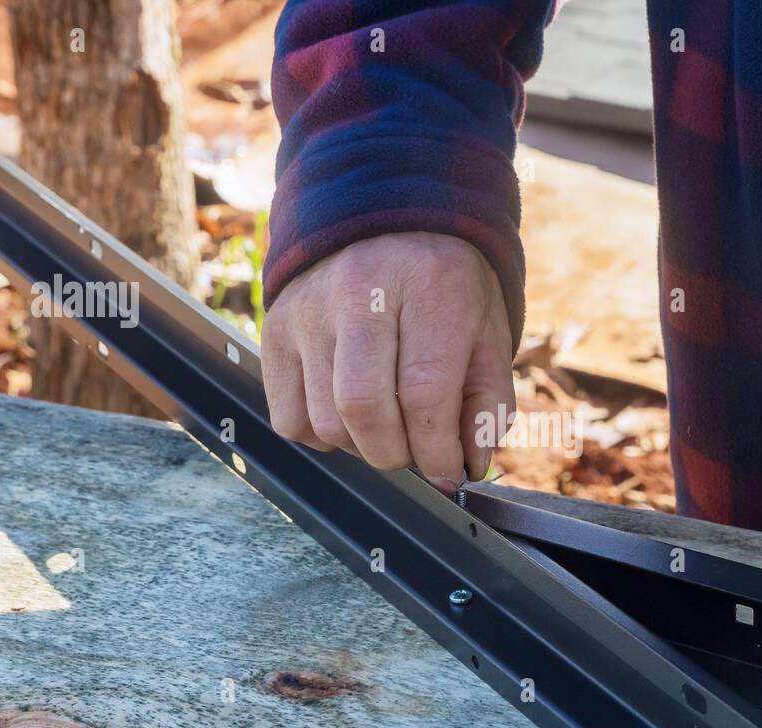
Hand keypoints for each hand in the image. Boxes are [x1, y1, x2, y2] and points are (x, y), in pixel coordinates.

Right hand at [260, 232, 514, 492]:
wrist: (387, 220)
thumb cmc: (446, 289)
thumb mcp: (487, 334)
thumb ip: (487, 403)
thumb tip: (467, 466)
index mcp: (430, 286)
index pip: (424, 392)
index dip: (435, 450)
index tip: (446, 472)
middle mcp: (360, 290)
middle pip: (364, 408)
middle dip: (395, 453)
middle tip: (414, 453)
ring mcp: (309, 309)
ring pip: (324, 420)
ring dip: (359, 446)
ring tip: (385, 427)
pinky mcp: (275, 328)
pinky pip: (288, 417)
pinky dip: (320, 435)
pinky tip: (345, 414)